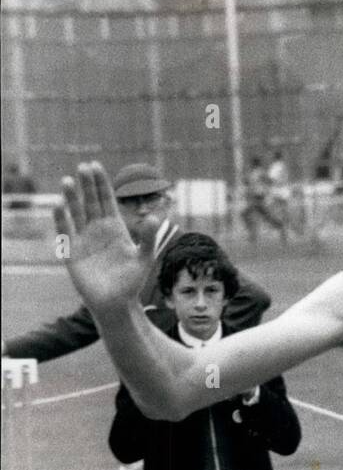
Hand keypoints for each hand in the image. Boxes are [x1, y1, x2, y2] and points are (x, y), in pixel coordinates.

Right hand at [54, 163, 156, 318]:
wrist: (117, 304)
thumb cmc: (131, 283)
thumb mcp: (144, 259)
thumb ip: (149, 239)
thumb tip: (155, 217)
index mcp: (114, 228)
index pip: (106, 200)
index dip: (101, 183)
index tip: (96, 165)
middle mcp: (97, 229)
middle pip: (90, 202)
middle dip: (87, 185)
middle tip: (83, 166)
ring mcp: (83, 239)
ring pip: (76, 213)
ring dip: (72, 197)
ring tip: (68, 180)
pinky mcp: (72, 252)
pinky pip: (65, 232)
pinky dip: (62, 219)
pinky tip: (59, 204)